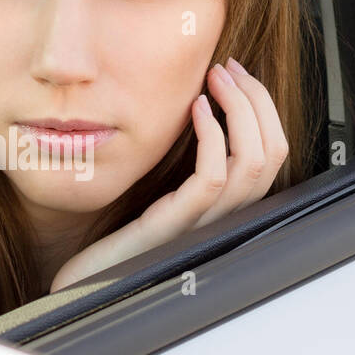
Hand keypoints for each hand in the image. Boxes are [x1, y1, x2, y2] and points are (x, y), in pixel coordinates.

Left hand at [49, 58, 288, 292]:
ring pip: (252, 163)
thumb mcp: (159, 192)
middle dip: (257, 100)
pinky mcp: (172, 229)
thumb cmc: (116, 242)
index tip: (236, 75)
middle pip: (272, 155)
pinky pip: (210, 179)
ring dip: (240, 108)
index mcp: (223, 210)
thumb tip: (199, 113)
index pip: (272, 155)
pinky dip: (212, 136)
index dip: (263, 108)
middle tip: (228, 67)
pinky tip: (196, 108)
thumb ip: (184, 165)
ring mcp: (201, 226)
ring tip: (216, 78)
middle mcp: (222, 219)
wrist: (83, 287)